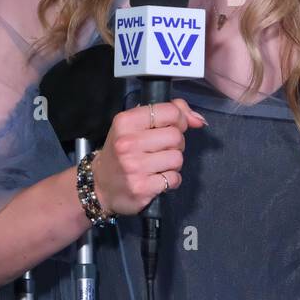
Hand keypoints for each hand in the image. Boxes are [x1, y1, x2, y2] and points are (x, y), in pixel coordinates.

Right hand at [89, 98, 207, 215]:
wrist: (100, 185)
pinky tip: (157, 178)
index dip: (179, 119)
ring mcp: (134, 167)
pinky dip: (171, 179)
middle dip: (176, 143)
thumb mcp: (135, 125)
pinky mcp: (142, 188)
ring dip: (174, 163)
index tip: (172, 127)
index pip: (170, 111)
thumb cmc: (121, 151)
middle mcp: (128, 143)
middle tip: (162, 149)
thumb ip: (168, 113)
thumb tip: (198, 119)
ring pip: (177, 158)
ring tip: (159, 164)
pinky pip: (174, 178)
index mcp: (126, 122)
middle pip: (176, 136)